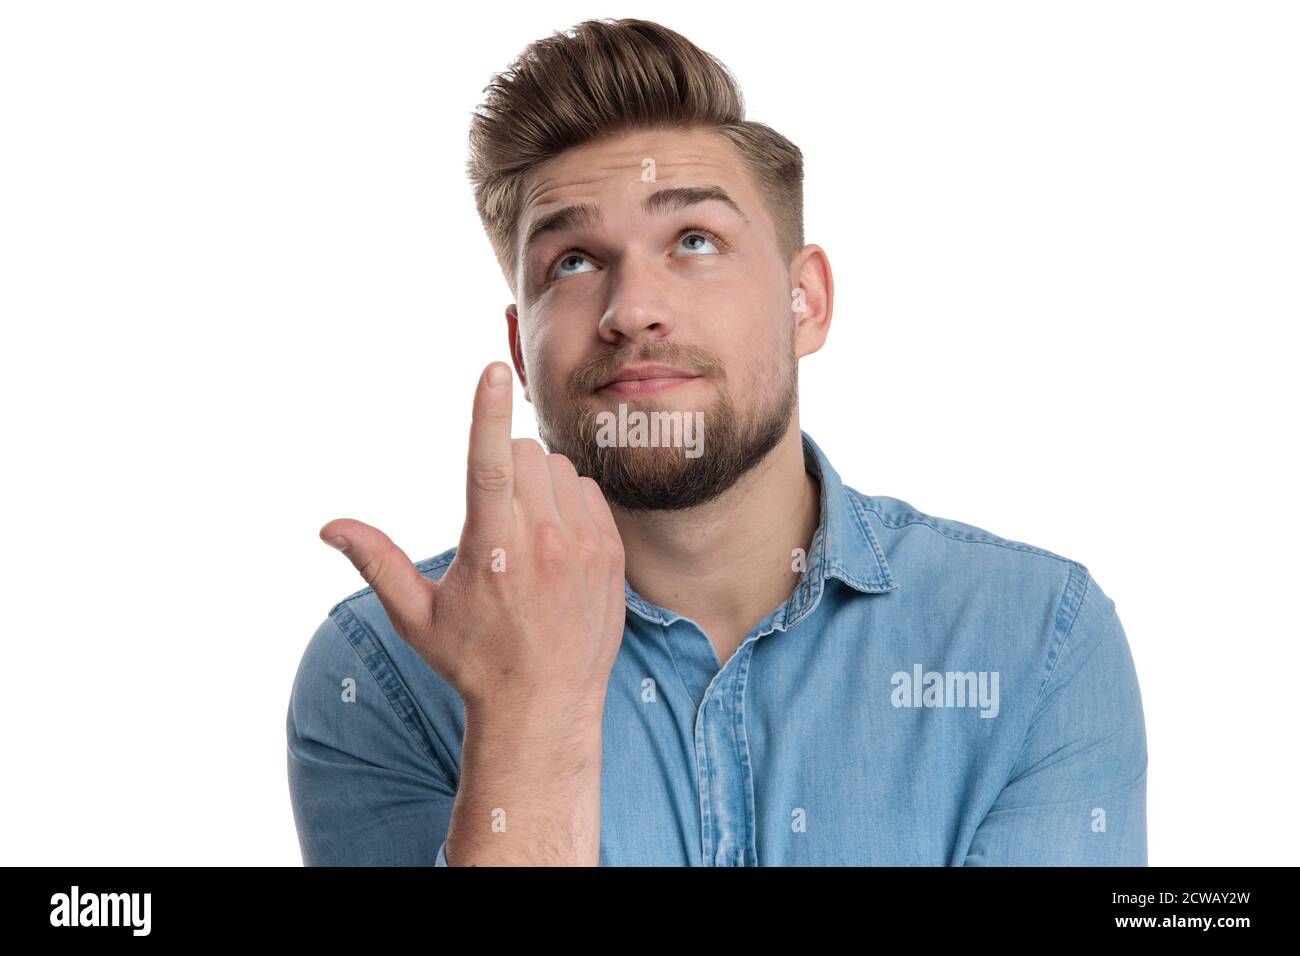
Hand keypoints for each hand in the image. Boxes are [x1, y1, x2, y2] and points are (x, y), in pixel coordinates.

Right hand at [319, 361, 626, 718]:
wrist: (546, 707)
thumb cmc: (473, 661)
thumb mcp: (416, 617)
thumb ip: (376, 562)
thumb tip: (329, 527)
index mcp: (492, 549)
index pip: (488, 464)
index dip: (486, 413)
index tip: (490, 370)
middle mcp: (542, 542)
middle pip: (522, 454)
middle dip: (502, 465)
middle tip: (493, 514)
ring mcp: (583, 546)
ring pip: (557, 468)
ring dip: (536, 482)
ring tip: (524, 533)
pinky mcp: (611, 553)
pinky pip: (587, 490)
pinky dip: (567, 501)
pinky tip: (555, 542)